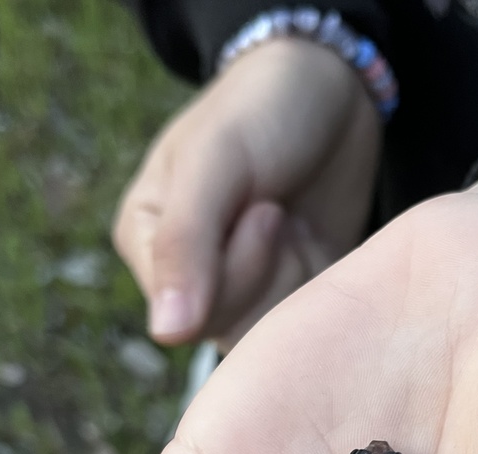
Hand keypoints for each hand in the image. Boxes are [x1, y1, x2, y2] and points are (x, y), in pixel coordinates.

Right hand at [113, 38, 380, 347]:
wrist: (332, 93)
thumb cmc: (261, 112)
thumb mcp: (216, 161)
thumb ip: (185, 243)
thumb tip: (166, 333)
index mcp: (145, 242)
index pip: (182, 312)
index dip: (234, 266)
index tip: (260, 204)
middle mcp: (184, 278)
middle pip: (222, 327)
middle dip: (264, 268)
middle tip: (275, 209)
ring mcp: (237, 292)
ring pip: (261, 335)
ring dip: (290, 278)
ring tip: (290, 222)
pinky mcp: (285, 298)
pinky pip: (297, 331)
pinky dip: (314, 291)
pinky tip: (309, 244)